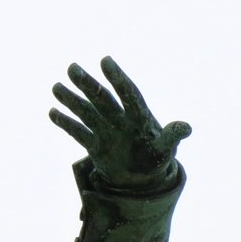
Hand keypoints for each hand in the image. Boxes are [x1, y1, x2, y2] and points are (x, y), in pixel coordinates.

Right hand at [48, 57, 190, 190]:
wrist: (144, 181)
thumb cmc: (157, 160)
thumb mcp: (166, 150)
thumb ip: (172, 137)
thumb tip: (187, 127)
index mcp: (139, 118)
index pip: (128, 93)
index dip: (118, 78)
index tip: (105, 60)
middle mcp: (120, 120)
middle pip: (103, 98)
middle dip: (88, 84)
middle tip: (72, 68)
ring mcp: (106, 131)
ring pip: (87, 112)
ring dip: (72, 100)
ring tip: (57, 87)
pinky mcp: (94, 145)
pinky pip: (78, 132)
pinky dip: (67, 123)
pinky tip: (54, 113)